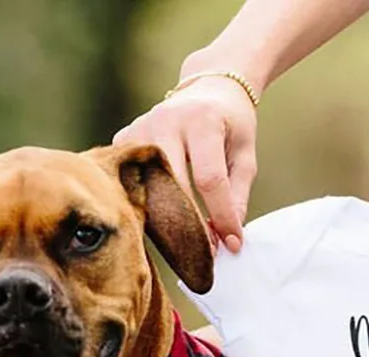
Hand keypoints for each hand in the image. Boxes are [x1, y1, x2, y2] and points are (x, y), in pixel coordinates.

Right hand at [114, 76, 258, 251]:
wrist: (208, 88)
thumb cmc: (231, 126)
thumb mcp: (244, 157)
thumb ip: (236, 198)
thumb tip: (227, 241)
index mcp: (202, 121)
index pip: (209, 180)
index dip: (220, 217)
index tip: (230, 245)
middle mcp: (166, 121)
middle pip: (173, 187)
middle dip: (190, 227)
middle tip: (204, 256)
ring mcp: (140, 129)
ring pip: (148, 189)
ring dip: (165, 222)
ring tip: (182, 246)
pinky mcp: (124, 139)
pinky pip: (130, 182)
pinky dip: (146, 206)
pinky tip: (158, 222)